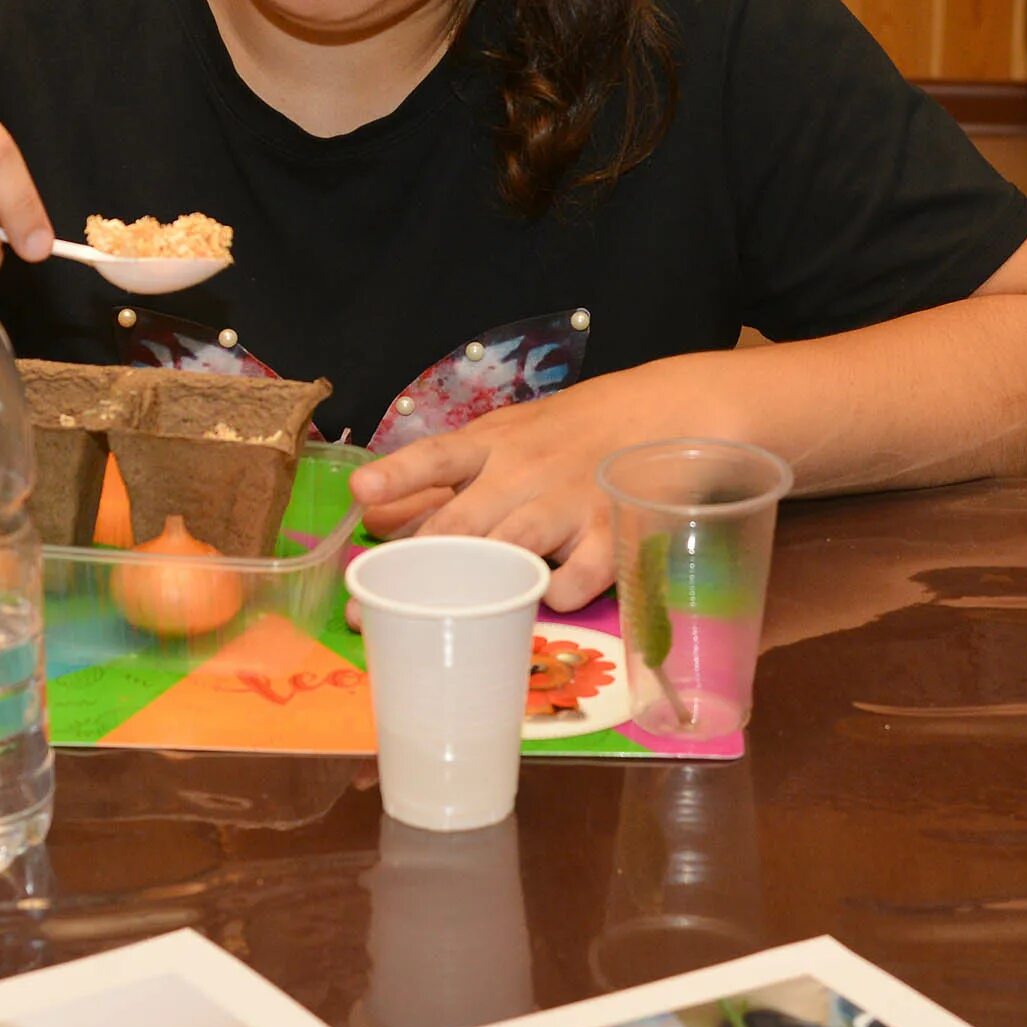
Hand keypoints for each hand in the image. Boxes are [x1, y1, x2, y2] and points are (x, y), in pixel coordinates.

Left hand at [347, 363, 692, 611]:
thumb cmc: (567, 434)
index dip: (398, 474)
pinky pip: (575, 581)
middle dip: (412, 569)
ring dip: (474, 587)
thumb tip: (376, 518)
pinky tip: (545, 598)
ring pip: (511, 551)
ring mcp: (569, 504)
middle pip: (463, 522)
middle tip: (368, 609)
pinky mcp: (611, 535)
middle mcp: (524, 472)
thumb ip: (442, 479)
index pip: (437, 455)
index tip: (362, 492)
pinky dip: (554, 596)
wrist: (664, 411)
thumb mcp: (502, 439)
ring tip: (442, 615)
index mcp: (491, 444)